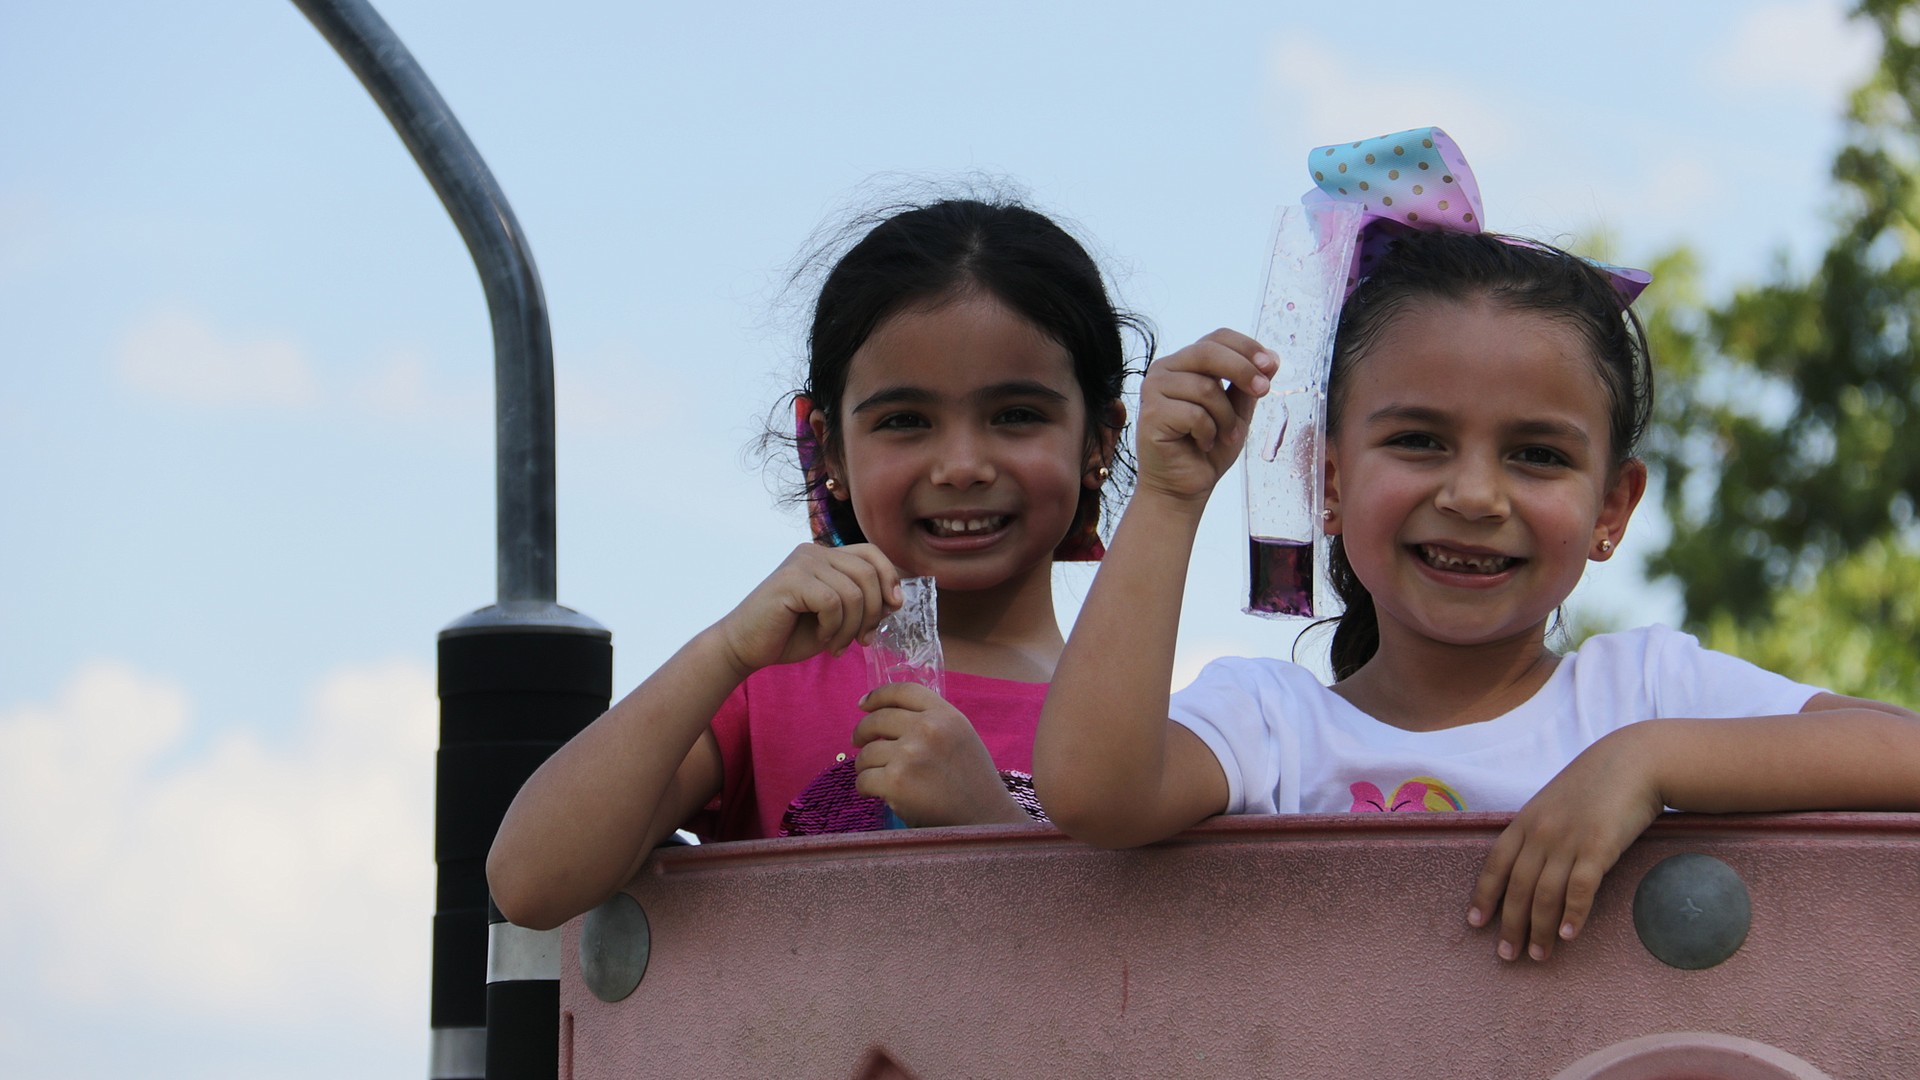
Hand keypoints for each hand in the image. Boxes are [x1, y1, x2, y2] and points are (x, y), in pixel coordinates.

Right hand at [713, 542, 901, 676]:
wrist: (746, 647)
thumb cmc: (790, 634)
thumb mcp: (835, 617)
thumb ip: (861, 602)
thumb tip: (895, 599)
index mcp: (825, 556)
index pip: (871, 553)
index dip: (889, 577)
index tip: (894, 607)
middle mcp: (814, 552)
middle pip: (868, 573)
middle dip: (873, 612)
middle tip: (863, 640)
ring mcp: (801, 563)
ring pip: (853, 592)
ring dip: (852, 627)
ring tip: (838, 645)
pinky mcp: (791, 580)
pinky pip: (833, 603)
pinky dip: (834, 627)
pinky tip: (823, 638)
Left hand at [851, 682, 1027, 825]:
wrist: (984, 817)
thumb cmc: (973, 780)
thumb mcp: (960, 735)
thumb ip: (931, 721)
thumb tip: (883, 717)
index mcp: (945, 715)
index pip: (902, 691)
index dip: (877, 696)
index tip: (863, 703)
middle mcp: (927, 729)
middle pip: (876, 720)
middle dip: (862, 732)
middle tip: (859, 742)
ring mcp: (909, 754)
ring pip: (866, 753)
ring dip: (864, 765)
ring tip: (873, 774)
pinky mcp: (896, 781)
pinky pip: (864, 778)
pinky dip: (864, 787)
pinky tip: (872, 791)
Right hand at [1136, 330, 1275, 503]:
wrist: (1183, 488)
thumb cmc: (1207, 450)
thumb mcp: (1237, 412)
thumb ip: (1247, 386)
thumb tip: (1272, 359)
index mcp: (1185, 363)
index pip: (1217, 337)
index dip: (1247, 347)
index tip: (1271, 365)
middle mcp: (1164, 370)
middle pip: (1208, 352)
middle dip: (1243, 370)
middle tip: (1264, 390)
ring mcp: (1153, 390)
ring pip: (1205, 388)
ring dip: (1226, 417)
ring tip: (1226, 436)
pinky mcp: (1150, 414)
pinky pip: (1193, 414)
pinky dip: (1208, 432)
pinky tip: (1202, 444)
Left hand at [1467, 729, 1663, 961]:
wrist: (1633, 762)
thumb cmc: (1593, 785)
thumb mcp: (1552, 803)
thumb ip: (1537, 830)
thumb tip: (1528, 864)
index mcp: (1524, 821)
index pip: (1494, 865)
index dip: (1484, 896)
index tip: (1476, 924)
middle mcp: (1540, 833)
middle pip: (1518, 887)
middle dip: (1510, 925)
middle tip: (1508, 956)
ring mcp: (1568, 840)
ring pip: (1545, 894)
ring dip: (1540, 929)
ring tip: (1540, 955)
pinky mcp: (1599, 847)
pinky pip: (1580, 888)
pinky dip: (1573, 914)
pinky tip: (1569, 935)